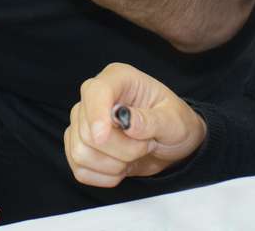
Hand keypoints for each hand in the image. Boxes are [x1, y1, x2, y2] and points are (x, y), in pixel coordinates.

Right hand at [65, 62, 206, 184]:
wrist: (172, 144)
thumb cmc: (175, 123)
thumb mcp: (174, 121)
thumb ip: (151, 120)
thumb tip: (125, 121)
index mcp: (118, 79)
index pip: (95, 91)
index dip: (96, 114)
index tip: (103, 136)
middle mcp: (94, 97)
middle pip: (87, 131)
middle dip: (122, 150)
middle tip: (146, 144)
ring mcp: (83, 122)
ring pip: (81, 152)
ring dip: (114, 164)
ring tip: (134, 154)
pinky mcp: (79, 145)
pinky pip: (80, 169)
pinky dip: (105, 176)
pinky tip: (122, 166)